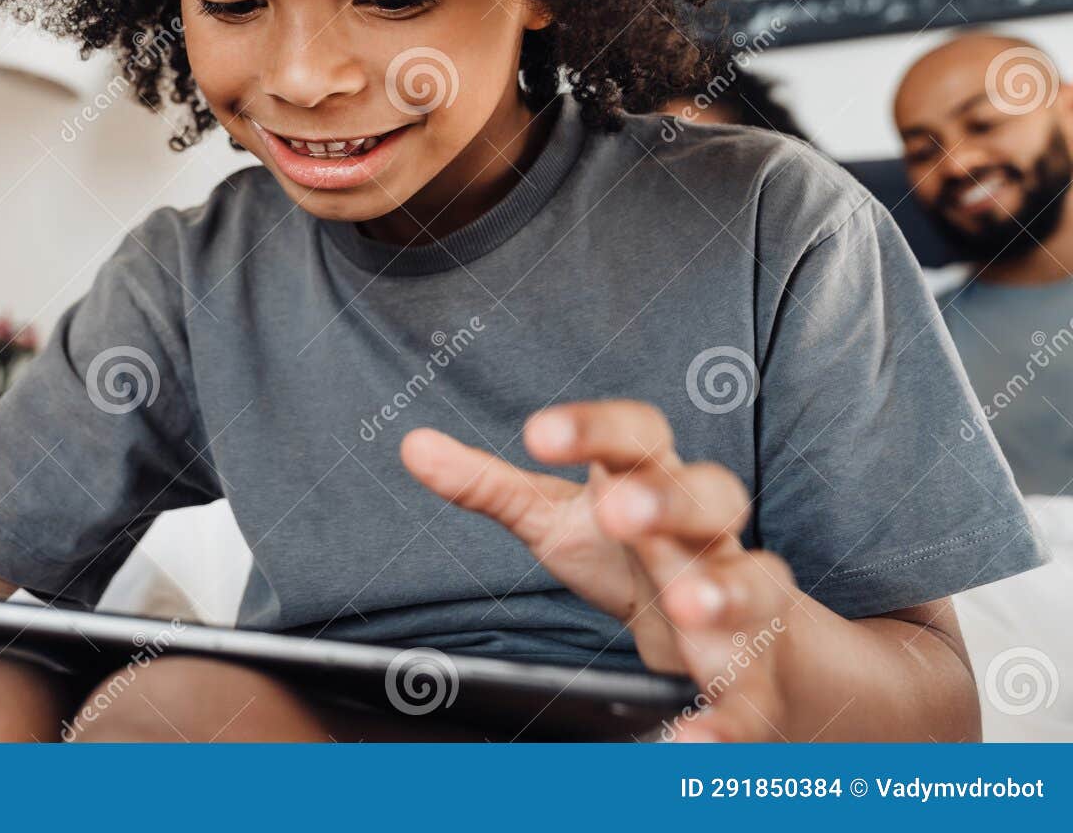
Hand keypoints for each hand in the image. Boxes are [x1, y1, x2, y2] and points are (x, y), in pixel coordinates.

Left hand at [402, 399, 798, 740]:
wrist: (731, 630)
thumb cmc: (628, 557)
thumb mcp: (556, 520)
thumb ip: (489, 485)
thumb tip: (413, 444)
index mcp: (651, 484)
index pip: (638, 435)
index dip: (594, 428)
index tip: (537, 435)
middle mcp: (704, 534)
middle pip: (711, 497)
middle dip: (669, 501)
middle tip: (624, 513)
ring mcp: (737, 601)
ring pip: (754, 584)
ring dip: (724, 593)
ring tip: (688, 607)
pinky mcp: (750, 676)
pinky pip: (750, 696)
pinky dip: (726, 720)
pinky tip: (690, 739)